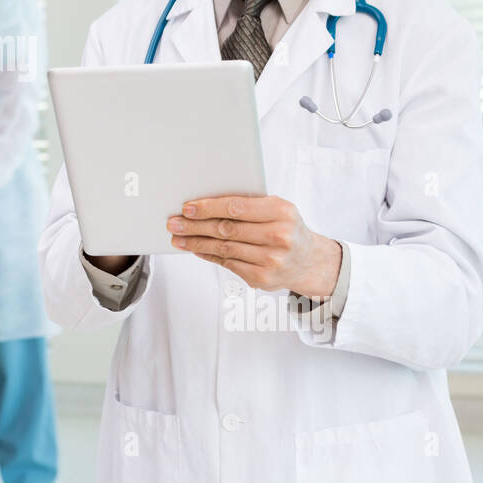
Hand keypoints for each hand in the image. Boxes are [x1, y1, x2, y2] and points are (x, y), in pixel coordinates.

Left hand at [166, 195, 341, 297]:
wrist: (308, 260)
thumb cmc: (284, 226)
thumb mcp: (276, 208)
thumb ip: (248, 204)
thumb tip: (204, 204)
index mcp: (281, 211)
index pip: (237, 207)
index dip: (209, 208)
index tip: (187, 208)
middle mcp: (279, 236)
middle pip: (226, 229)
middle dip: (195, 226)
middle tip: (174, 223)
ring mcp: (272, 260)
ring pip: (224, 248)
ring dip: (196, 242)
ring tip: (178, 237)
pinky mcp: (263, 279)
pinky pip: (228, 264)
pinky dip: (208, 255)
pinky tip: (195, 249)